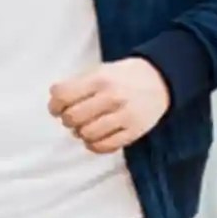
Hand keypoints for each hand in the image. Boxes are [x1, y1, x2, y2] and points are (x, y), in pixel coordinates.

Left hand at [49, 58, 170, 153]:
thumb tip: (56, 105)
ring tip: (86, 127)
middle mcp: (112, 97)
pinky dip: (94, 145)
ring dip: (81, 133)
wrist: (162, 80)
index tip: (57, 108)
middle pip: (72, 118)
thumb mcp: (101, 70)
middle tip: (73, 118)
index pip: (63, 96)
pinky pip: (104, 146)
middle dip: (67, 120)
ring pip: (87, 134)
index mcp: (100, 78)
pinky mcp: (134, 132)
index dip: (55, 105)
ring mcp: (124, 116)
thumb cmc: (125, 76)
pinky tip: (96, 137)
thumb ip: (78, 85)